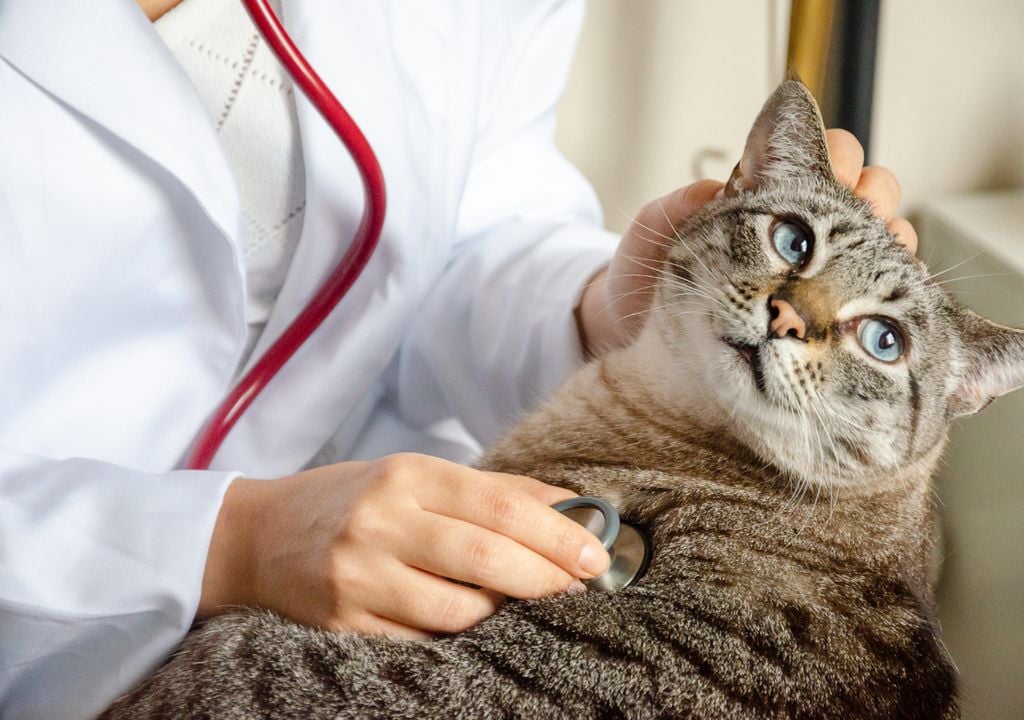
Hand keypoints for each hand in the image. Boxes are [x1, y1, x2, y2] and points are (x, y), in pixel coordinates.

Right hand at [198, 453, 609, 638]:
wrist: (259, 536)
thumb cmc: (354, 499)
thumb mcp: (418, 475)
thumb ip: (496, 490)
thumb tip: (573, 507)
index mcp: (407, 475)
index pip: (502, 505)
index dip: (557, 534)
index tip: (594, 555)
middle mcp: (380, 522)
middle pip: (487, 557)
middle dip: (547, 579)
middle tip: (580, 588)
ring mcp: (357, 578)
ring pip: (460, 611)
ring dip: (505, 614)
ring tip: (520, 604)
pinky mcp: (342, 625)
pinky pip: (423, 641)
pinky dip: (460, 636)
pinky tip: (473, 623)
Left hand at [577, 129, 917, 355]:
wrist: (639, 331)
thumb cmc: (646, 274)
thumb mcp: (655, 232)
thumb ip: (683, 205)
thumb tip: (720, 188)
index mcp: (769, 193)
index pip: (828, 155)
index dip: (839, 157)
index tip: (831, 175)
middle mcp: (803, 226)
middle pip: (871, 189)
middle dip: (872, 195)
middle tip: (856, 216)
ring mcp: (821, 267)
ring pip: (886, 235)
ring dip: (890, 237)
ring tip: (878, 250)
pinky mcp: (827, 311)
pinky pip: (881, 287)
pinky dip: (894, 281)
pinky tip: (892, 285)